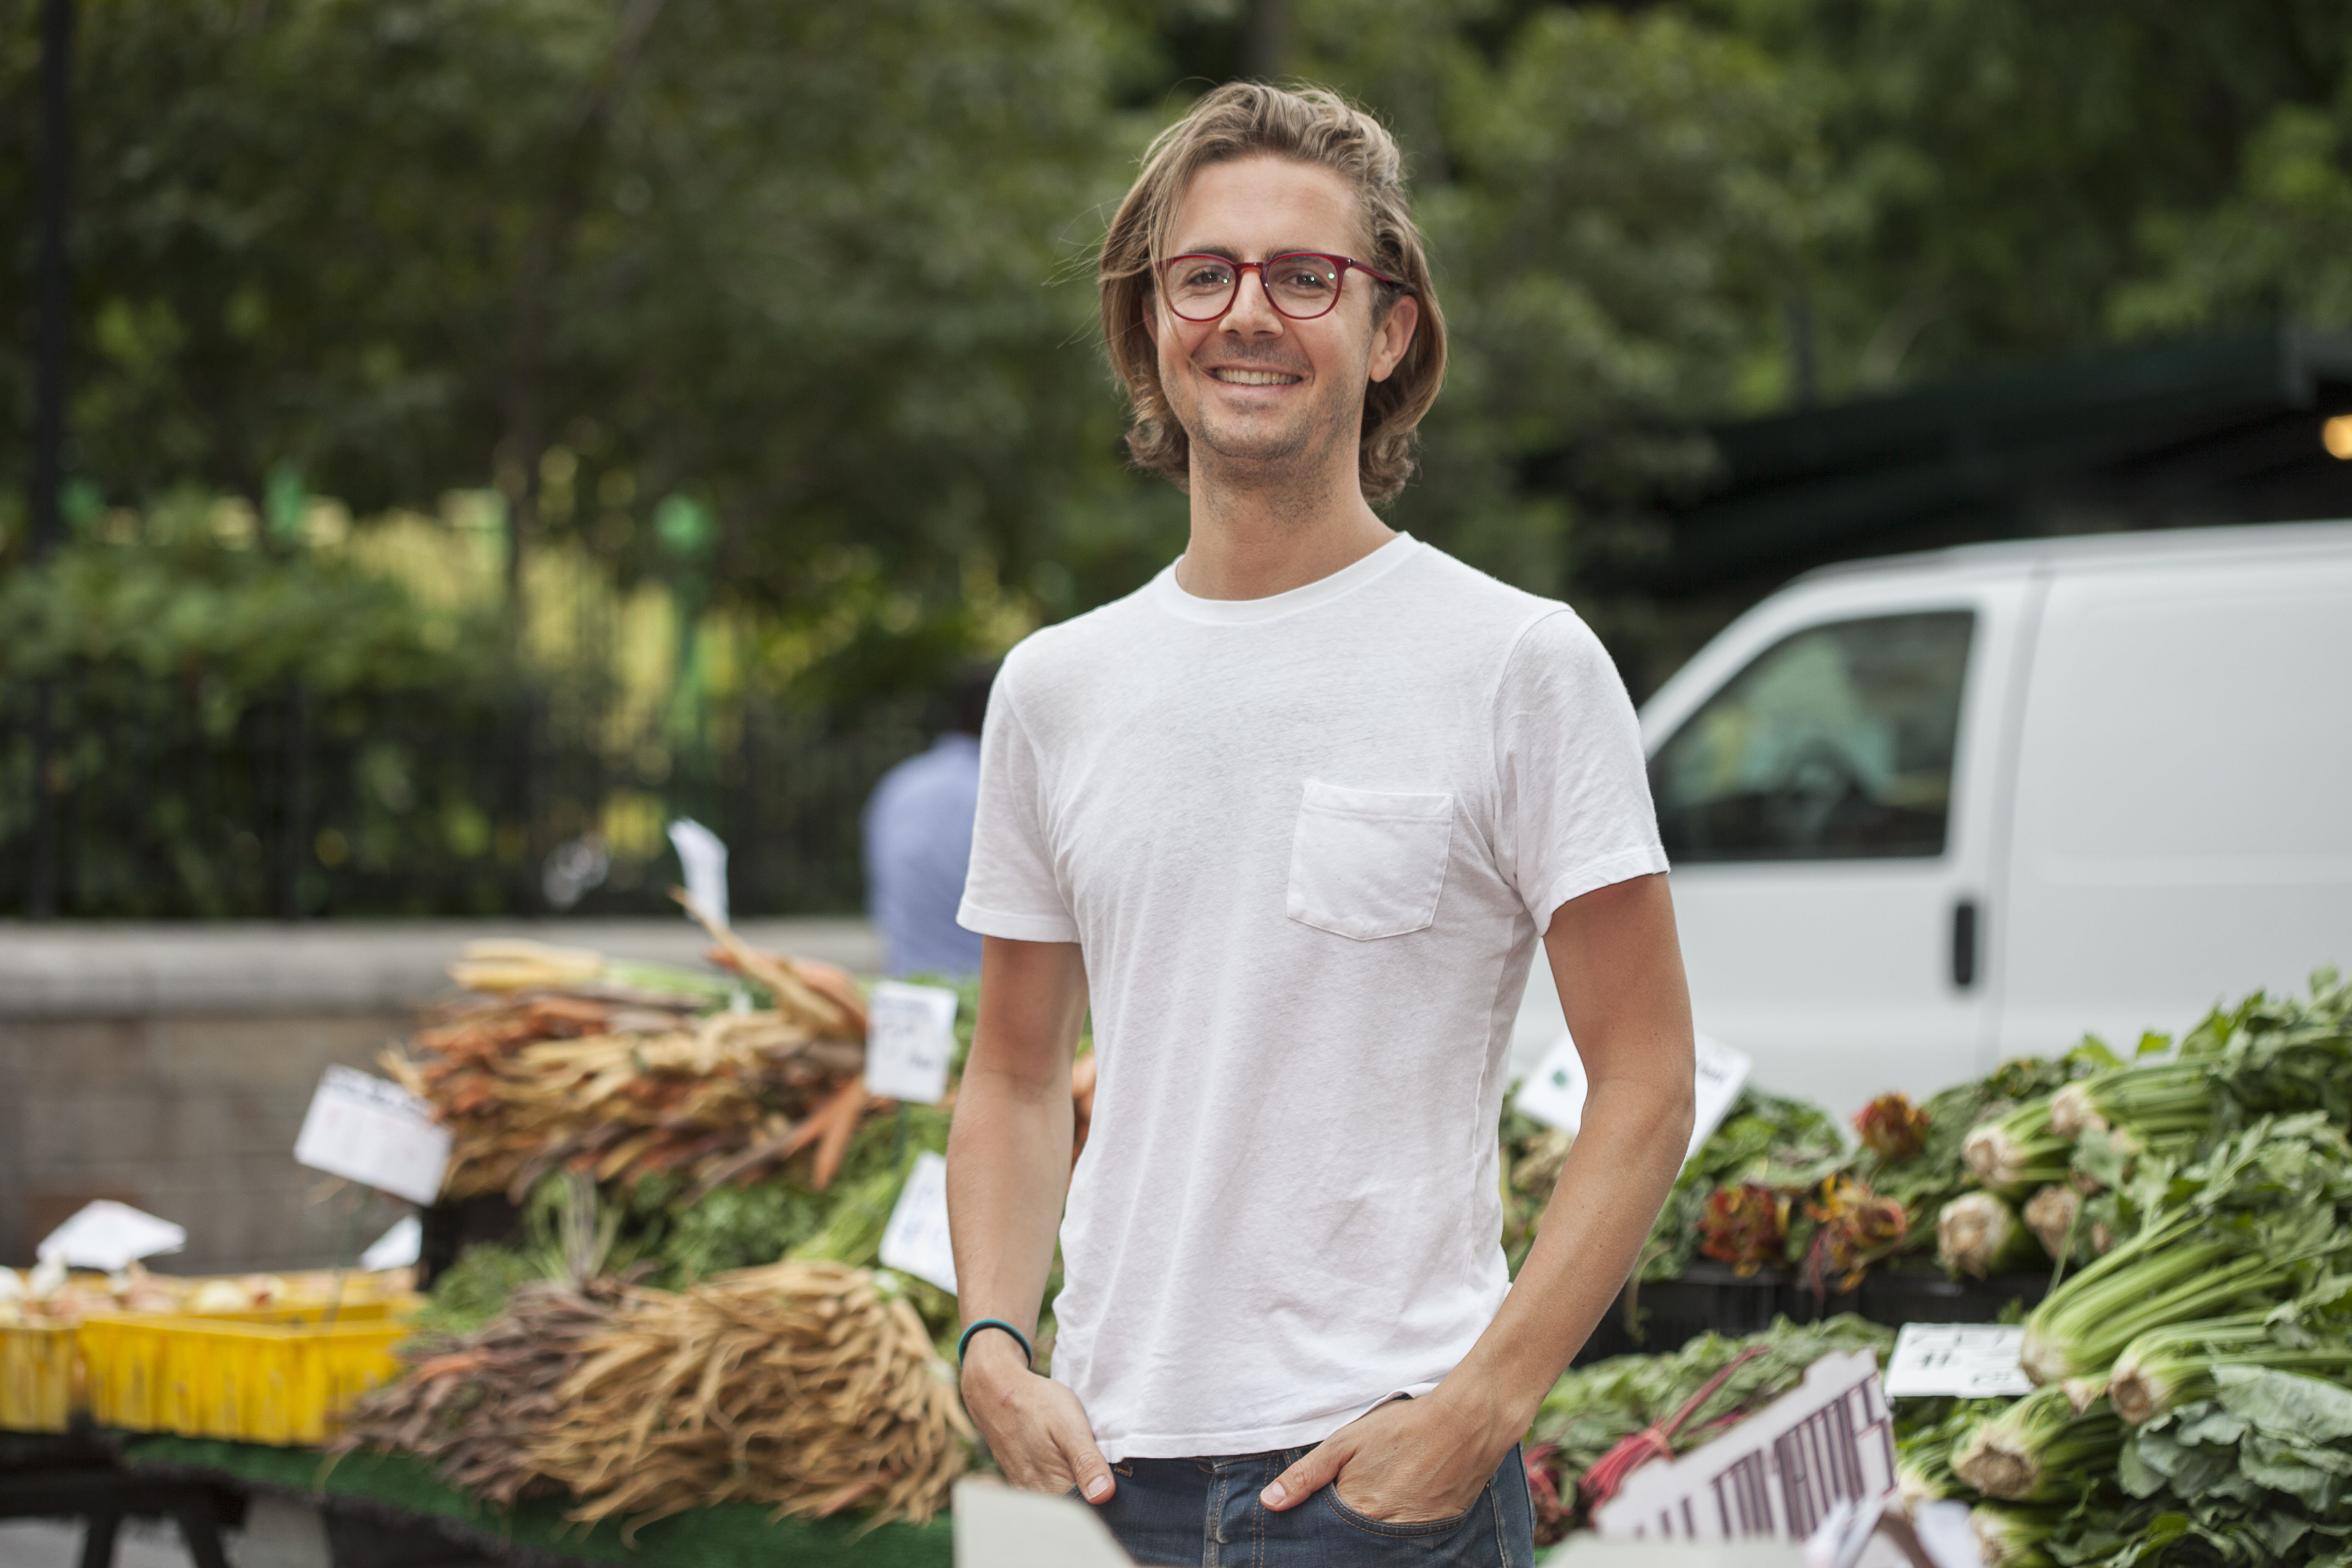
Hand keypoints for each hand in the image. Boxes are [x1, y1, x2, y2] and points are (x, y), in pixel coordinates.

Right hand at [959, 1331, 1115, 1502]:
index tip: (1114, 1477)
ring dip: (1078, 1486)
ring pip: (1063, 1500)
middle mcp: (1038, 1497)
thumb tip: (1104, 1495)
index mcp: (1054, 1487)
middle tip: (1099, 1461)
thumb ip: (1087, 1462)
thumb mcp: (1069, 1426)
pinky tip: (1066, 1460)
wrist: (996, 1391)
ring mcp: (1028, 1491)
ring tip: (1080, 1456)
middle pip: (1077, 1507)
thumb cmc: (1035, 1404)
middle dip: (1094, 1492)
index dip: (1110, 1499)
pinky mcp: (1023, 1483)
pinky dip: (1062, 1480)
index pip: (1091, 1511)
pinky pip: (1050, 1491)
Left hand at [1259, 1392, 1511, 1522]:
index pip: (1325, 1538)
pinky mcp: (1437, 1533)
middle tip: (1354, 1504)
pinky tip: (1396, 1511)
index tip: (1313, 1524)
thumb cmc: (1402, 1428)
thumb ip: (1306, 1474)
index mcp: (1358, 1511)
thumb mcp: (1346, 1442)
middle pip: (1353, 1545)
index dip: (1317, 1531)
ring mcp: (1414, 1536)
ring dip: (1370, 1536)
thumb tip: (1269, 1503)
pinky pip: (1408, 1545)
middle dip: (1344, 1534)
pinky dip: (1397, 1535)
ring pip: (1380, 1546)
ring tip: (1376, 1502)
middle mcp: (1385, 1532)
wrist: (1467, 1423)